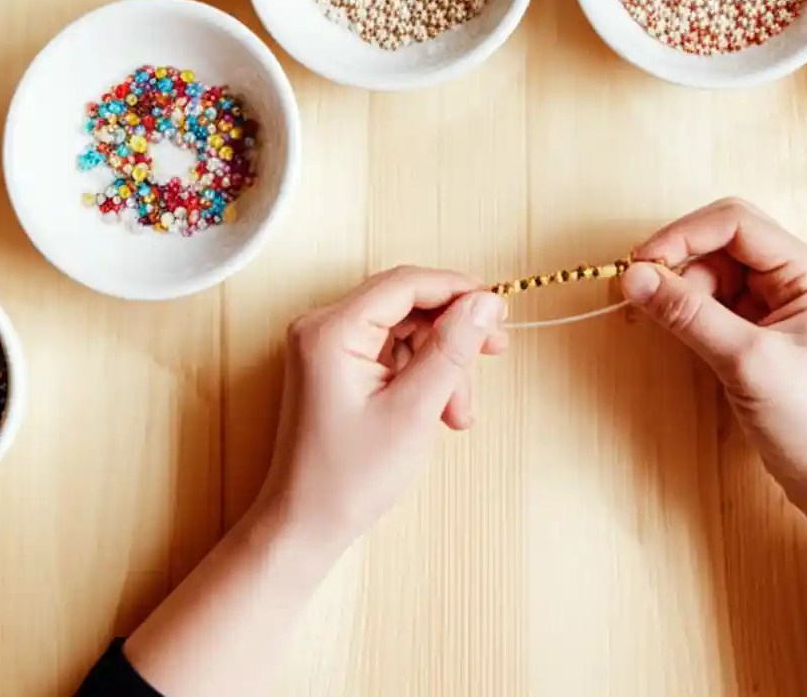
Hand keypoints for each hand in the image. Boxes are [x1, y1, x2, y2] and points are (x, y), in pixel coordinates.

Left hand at [261, 266, 507, 539]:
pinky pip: (393, 351)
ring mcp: (328, 347)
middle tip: (495, 349)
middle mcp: (323, 329)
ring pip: (406, 330)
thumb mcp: (414, 410)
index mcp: (331, 331)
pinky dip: (423, 375)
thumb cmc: (348, 477)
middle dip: (453, 331)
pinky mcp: (337, 366)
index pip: (405, 284)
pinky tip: (440, 410)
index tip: (499, 309)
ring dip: (442, 362)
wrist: (307, 523)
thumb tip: (485, 303)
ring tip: (459, 411)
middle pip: (407, 303)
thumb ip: (451, 349)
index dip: (458, 290)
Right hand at [621, 198, 806, 502]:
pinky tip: (681, 334)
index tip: (640, 265)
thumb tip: (634, 276)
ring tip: (666, 324)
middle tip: (642, 295)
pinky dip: (694, 314)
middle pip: (724, 244)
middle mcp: (799, 281)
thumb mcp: (746, 362)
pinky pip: (720, 306)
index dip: (682, 235)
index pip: (736, 224)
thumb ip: (689, 314)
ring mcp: (783, 309)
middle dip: (681, 264)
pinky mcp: (766, 337)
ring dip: (685, 292)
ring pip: (717, 276)